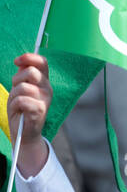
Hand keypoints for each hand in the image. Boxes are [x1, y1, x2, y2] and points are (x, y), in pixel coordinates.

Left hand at [8, 53, 50, 174]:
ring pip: (23, 87)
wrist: (24, 134)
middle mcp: (47, 89)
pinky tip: (18, 111)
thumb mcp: (19, 89)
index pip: (42, 62)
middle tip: (15, 90)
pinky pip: (21, 100)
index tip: (16, 61)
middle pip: (31, 72)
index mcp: (44, 82)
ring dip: (14, 95)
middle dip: (17, 79)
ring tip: (16, 104)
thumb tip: (21, 62)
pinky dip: (15, 105)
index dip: (29, 57)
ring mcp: (45, 99)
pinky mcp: (40, 110)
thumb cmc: (21, 110)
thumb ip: (22, 75)